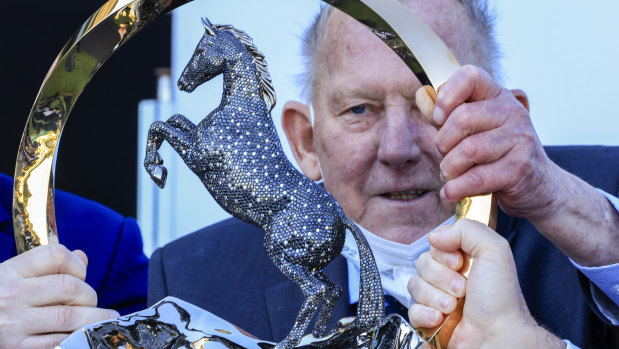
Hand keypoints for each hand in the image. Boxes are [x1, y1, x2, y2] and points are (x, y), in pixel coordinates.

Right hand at [0, 244, 118, 348]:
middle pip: (68, 287)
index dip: (76, 264)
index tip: (81, 274)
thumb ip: (47, 265)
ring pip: (68, 317)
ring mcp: (14, 324)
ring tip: (106, 319)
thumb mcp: (12, 275)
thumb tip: (82, 258)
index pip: (55, 255)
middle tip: (91, 302)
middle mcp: (12, 296)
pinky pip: (57, 344)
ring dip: (94, 318)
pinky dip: (77, 339)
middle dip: (88, 294)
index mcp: (10, 272)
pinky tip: (87, 337)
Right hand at [408, 219, 564, 347]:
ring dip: (435, 297)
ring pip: (414, 285)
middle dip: (441, 277)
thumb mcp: (494, 251)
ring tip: (453, 307)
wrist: (497, 336)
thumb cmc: (500, 298)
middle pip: (422, 263)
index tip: (460, 263)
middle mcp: (449, 277)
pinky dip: (425, 314)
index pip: (435, 244)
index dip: (443, 253)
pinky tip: (440, 319)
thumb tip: (435, 236)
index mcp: (463, 259)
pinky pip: (411, 309)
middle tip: (462, 289)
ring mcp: (437, 298)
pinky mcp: (428, 319)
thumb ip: (467, 230)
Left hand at [416, 65, 556, 218]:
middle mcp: (512, 112)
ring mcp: (520, 139)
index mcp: (497, 96)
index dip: (446, 96)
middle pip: (462, 118)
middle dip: (443, 143)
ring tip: (449, 176)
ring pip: (467, 150)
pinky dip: (456, 189)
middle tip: (444, 156)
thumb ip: (449, 116)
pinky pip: (477, 178)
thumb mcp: (477, 129)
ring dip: (448, 170)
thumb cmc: (498, 156)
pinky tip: (451, 193)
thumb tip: (421, 98)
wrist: (539, 186)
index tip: (438, 119)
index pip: (470, 76)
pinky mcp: (520, 168)